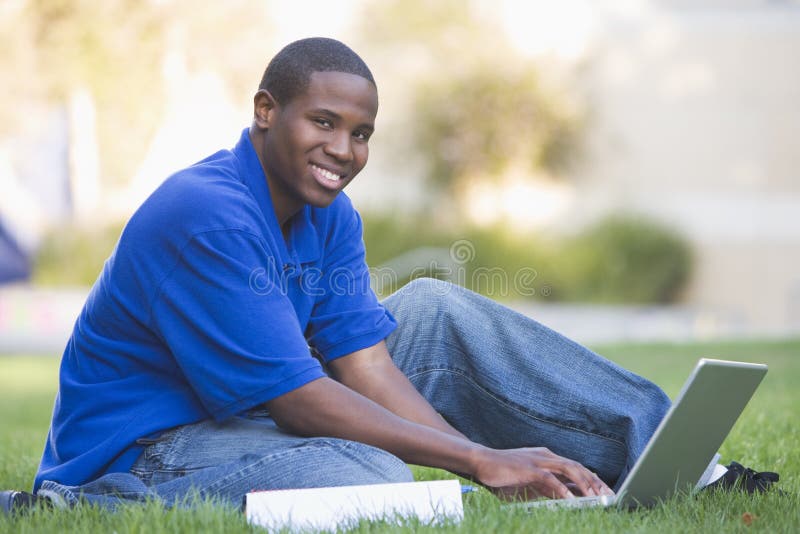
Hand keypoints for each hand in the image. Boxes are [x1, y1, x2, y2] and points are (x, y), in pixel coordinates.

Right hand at [470, 446, 613, 500]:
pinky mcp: (529, 468)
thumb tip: (568, 499)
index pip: (576, 467)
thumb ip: (548, 488)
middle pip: (578, 467)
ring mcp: (538, 460)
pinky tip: (573, 502)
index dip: (593, 479)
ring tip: (597, 499)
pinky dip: (563, 491)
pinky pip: (550, 480)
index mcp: (547, 457)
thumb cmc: (502, 474)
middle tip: (609, 496)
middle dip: (596, 482)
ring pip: (569, 469)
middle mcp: (546, 455)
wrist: (480, 462)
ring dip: (585, 484)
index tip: (606, 492)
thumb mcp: (530, 483)